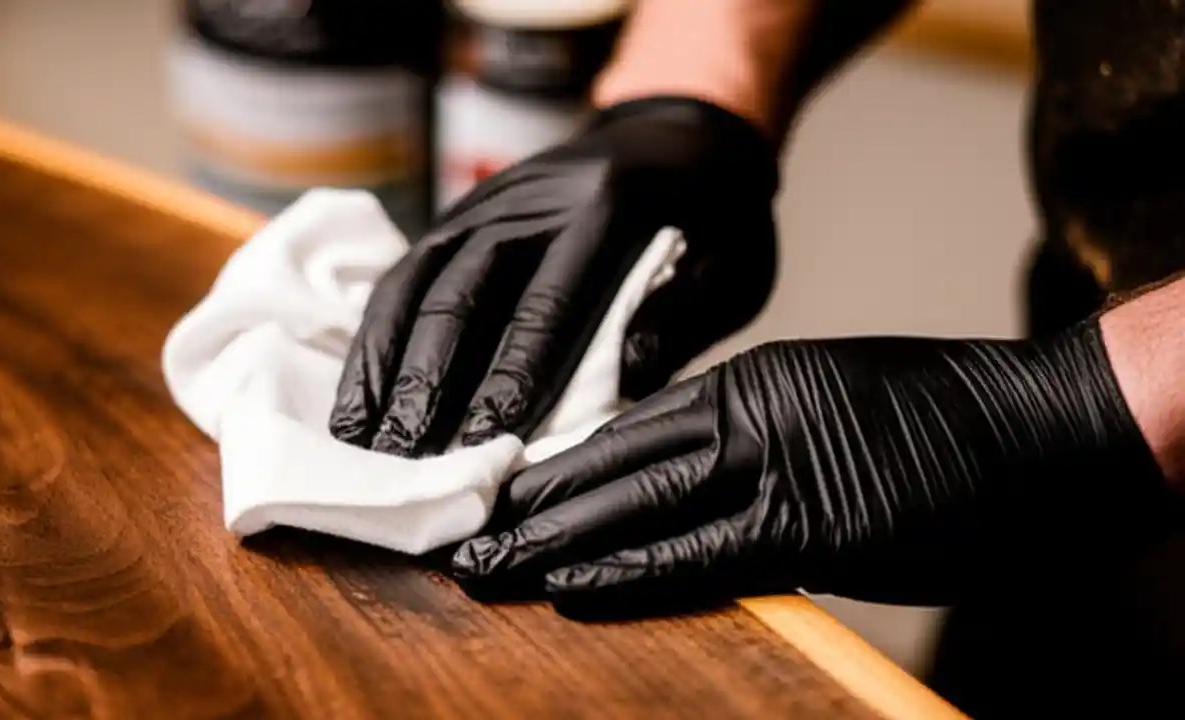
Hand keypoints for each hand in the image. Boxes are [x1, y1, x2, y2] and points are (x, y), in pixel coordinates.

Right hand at [329, 97, 777, 456]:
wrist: (680, 133)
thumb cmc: (717, 219)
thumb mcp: (735, 266)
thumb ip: (685, 316)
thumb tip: (628, 377)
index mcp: (607, 209)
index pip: (549, 303)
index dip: (514, 378)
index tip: (487, 445)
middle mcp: (531, 200)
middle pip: (463, 293)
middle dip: (427, 384)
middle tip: (401, 462)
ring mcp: (486, 202)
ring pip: (417, 283)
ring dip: (383, 365)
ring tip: (359, 440)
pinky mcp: (460, 214)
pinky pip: (405, 274)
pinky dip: (375, 338)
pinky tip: (360, 393)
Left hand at [451, 320, 1176, 611]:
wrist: (1038, 428)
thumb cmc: (941, 420)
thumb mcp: (830, 404)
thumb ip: (758, 433)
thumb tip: (690, 472)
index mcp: (756, 380)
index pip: (632, 425)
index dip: (563, 463)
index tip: (506, 489)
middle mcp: (754, 412)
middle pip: (617, 461)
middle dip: (534, 503)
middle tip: (462, 533)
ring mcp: (782, 465)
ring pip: (640, 503)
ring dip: (558, 538)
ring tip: (488, 566)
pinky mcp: (815, 523)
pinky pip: (701, 551)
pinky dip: (631, 569)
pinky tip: (572, 585)